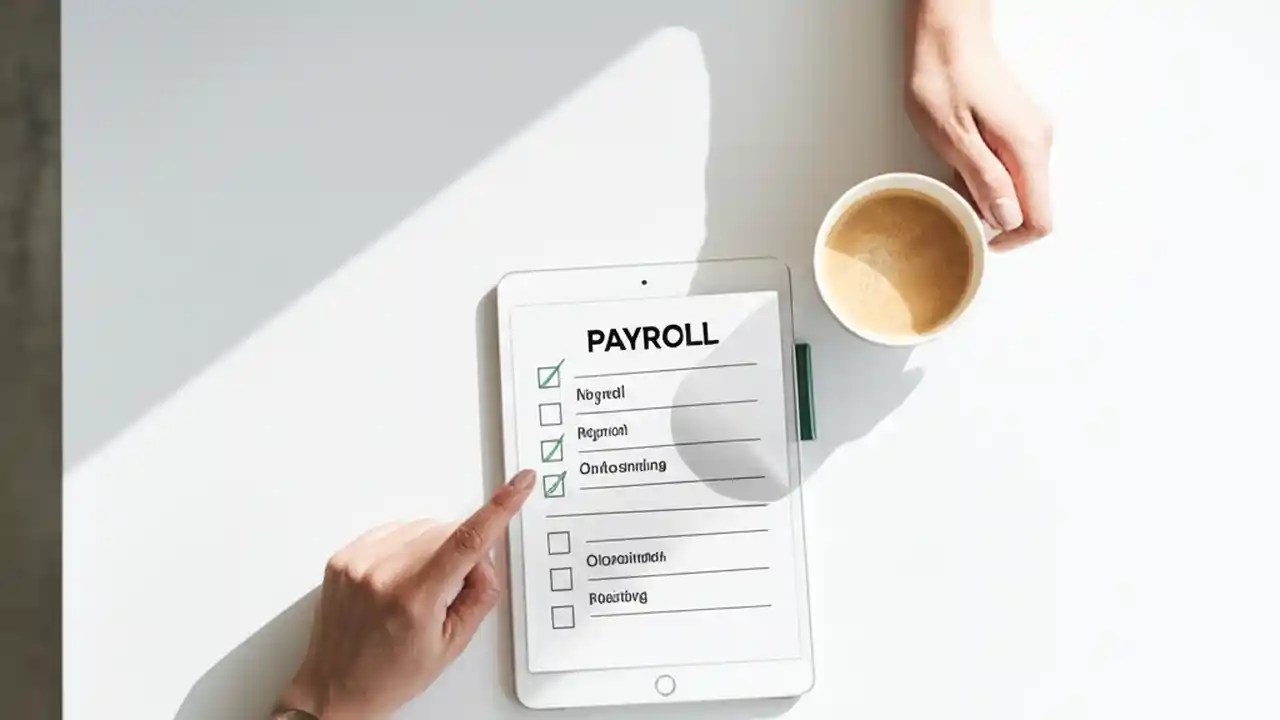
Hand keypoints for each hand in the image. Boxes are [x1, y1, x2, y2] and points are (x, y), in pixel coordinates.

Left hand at [273, 470, 536, 718]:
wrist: (335, 690)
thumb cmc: (391, 674)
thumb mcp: (452, 644)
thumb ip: (480, 594)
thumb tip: (486, 557)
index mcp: (415, 600)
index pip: (468, 540)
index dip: (500, 507)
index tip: (519, 483)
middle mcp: (382, 574)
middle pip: (446, 531)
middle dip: (461, 551)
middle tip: (449, 590)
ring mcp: (358, 562)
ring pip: (421, 527)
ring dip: (431, 547)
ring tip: (416, 589)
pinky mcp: (343, 556)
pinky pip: (392, 531)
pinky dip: (404, 547)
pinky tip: (397, 579)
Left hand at [906, 1, 1053, 250]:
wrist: (947, 32)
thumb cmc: (944, 77)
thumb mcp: (954, 137)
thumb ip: (985, 180)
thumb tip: (1008, 219)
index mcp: (1027, 149)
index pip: (1040, 218)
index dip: (1011, 238)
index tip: (979, 240)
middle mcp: (1039, 142)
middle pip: (1031, 204)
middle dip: (995, 216)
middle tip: (955, 202)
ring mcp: (1031, 132)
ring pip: (1018, 186)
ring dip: (988, 194)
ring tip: (952, 175)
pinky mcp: (1018, 125)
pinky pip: (1010, 165)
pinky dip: (986, 174)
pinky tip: (958, 159)